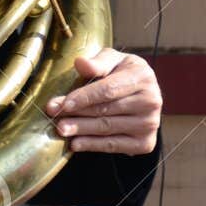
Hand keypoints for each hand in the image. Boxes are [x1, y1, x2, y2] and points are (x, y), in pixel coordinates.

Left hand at [45, 49, 160, 155]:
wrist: (143, 94)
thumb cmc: (121, 72)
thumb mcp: (112, 60)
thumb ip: (97, 62)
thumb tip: (80, 62)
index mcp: (143, 77)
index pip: (108, 90)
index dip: (83, 97)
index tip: (62, 103)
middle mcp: (151, 101)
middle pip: (106, 110)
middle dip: (77, 114)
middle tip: (55, 118)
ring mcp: (149, 124)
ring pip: (107, 128)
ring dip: (81, 130)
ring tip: (61, 130)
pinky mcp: (145, 143)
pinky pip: (114, 146)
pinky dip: (93, 145)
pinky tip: (75, 144)